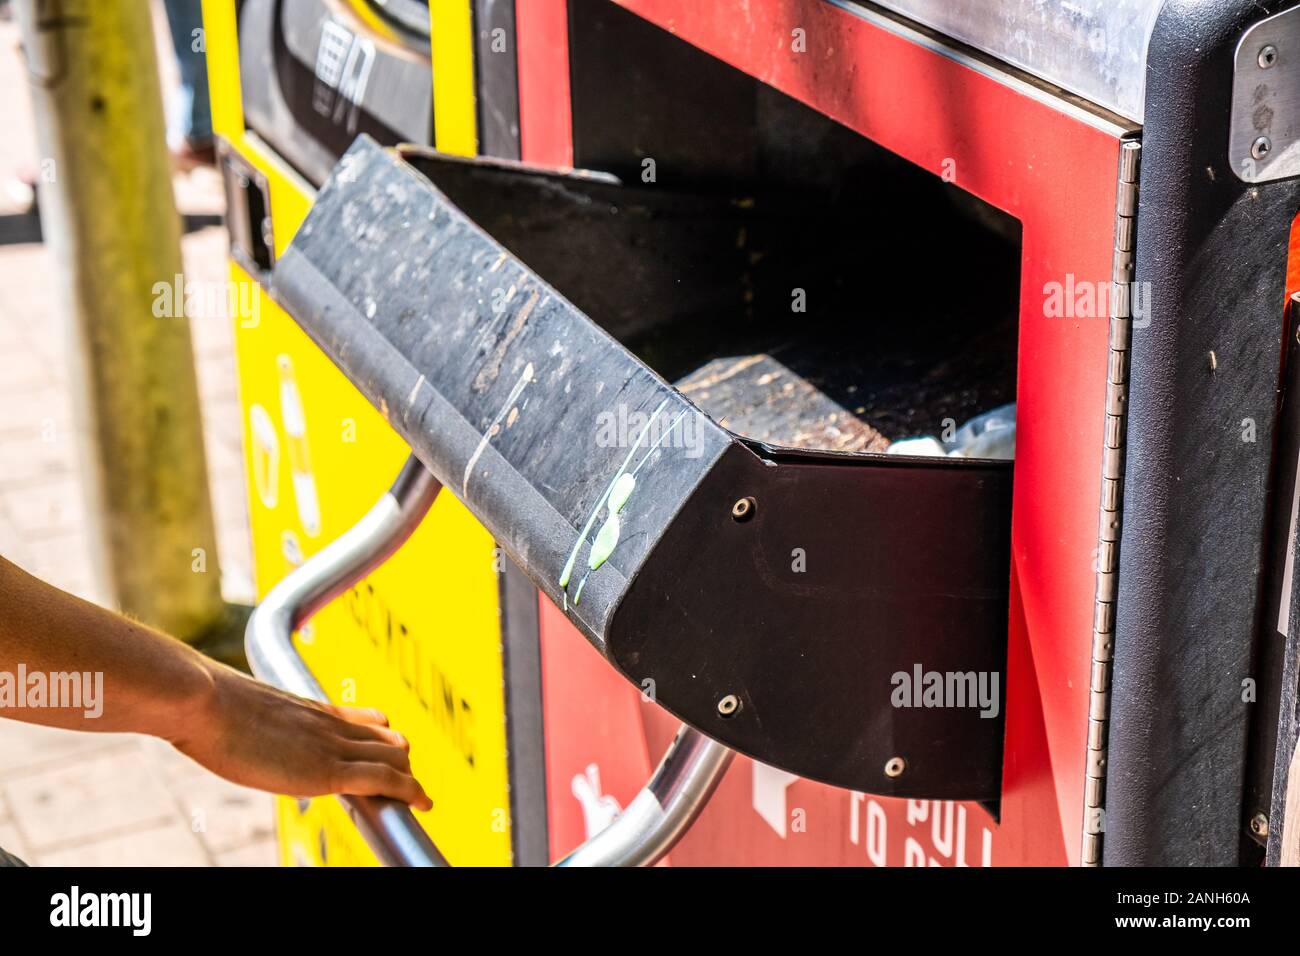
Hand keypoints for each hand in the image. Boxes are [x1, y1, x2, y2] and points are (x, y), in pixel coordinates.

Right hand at [167, 662, 431, 810]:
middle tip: (401, 787)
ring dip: (408, 778)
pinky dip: (411, 791)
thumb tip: (225, 731)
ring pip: (395, 755)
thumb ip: (248, 724)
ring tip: (415, 799)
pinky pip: (384, 777)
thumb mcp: (233, 712)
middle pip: (388, 737)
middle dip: (400, 763)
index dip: (381, 741)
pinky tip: (422, 804)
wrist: (201, 700)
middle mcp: (329, 724)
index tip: (387, 758)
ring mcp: (331, 744)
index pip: (366, 720)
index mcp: (310, 710)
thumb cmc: (202, 706)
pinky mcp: (327, 768)